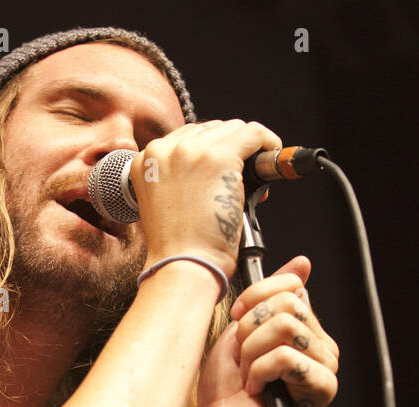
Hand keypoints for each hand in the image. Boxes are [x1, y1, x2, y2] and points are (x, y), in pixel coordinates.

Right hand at [132, 119, 282, 283]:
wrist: (184, 265)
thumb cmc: (179, 248)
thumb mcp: (165, 203)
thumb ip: (180, 177)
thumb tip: (214, 167)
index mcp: (146, 160)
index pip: (188, 137)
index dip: (211, 152)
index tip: (223, 172)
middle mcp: (165, 149)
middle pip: (211, 129)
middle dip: (230, 151)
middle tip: (239, 183)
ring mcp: (191, 151)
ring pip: (234, 128)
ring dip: (248, 151)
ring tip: (250, 183)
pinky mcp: (219, 157)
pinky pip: (254, 134)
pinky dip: (268, 143)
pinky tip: (272, 156)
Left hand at [195, 255, 339, 406]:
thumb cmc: (226, 392)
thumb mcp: (239, 331)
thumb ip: (268, 298)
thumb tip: (303, 264)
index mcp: (305, 330)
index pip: (291, 286)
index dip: (254, 299)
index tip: (237, 322)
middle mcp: (321, 346)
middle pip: (287, 304)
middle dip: (249, 330)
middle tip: (242, 360)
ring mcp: (325, 367)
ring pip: (285, 327)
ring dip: (252, 353)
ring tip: (249, 377)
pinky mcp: (322, 389)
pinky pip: (286, 357)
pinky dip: (259, 371)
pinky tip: (256, 391)